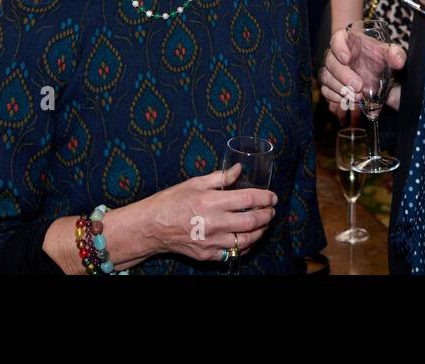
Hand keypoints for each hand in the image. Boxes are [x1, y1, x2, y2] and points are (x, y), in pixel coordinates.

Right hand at [112, 166, 277, 265]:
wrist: (151, 227)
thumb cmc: (171, 201)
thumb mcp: (194, 183)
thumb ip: (220, 177)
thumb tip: (238, 170)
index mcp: (211, 202)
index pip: (248, 199)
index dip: (265, 197)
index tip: (272, 196)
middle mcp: (214, 223)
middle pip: (252, 220)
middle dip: (268, 215)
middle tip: (272, 209)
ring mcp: (212, 241)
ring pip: (247, 239)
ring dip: (260, 231)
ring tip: (264, 223)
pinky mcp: (208, 254)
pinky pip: (234, 253)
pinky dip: (245, 246)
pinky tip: (248, 238)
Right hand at [320, 24, 405, 113]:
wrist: (376, 71)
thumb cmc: (378, 57)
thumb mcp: (388, 53)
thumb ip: (395, 54)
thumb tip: (398, 61)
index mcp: (347, 40)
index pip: (337, 39)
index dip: (339, 48)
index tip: (347, 58)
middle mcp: (336, 54)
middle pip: (330, 61)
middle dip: (343, 75)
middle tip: (358, 86)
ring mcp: (331, 70)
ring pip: (326, 77)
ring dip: (340, 89)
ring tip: (356, 97)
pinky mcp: (330, 84)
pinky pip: (326, 91)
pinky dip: (335, 97)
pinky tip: (347, 101)